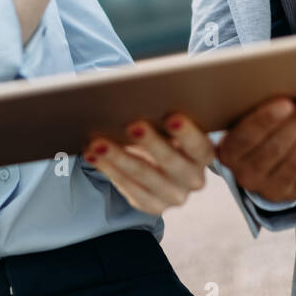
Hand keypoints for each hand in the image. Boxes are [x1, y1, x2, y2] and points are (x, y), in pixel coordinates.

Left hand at [81, 113, 214, 214]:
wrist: (160, 162)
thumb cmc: (164, 132)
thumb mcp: (170, 124)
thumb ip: (165, 111)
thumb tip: (143, 89)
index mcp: (204, 155)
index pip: (200, 146)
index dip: (187, 133)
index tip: (171, 116)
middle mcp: (194, 179)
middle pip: (171, 163)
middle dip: (150, 143)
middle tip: (131, 125)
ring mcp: (173, 196)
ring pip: (144, 176)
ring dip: (118, 157)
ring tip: (97, 142)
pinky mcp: (152, 205)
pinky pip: (128, 188)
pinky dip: (108, 169)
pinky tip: (91, 154)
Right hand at [216, 84, 295, 202]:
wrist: (268, 154)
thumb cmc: (260, 121)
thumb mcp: (250, 111)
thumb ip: (261, 99)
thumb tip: (291, 82)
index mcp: (229, 153)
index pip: (245, 139)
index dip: (264, 122)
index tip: (285, 102)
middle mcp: (248, 175)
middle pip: (279, 148)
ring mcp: (276, 188)